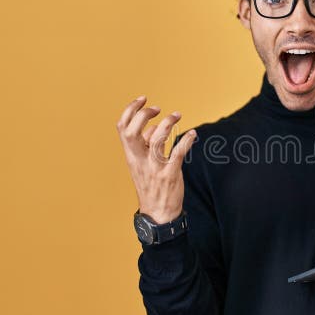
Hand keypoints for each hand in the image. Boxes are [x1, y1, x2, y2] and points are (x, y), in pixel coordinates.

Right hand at [116, 95, 196, 223]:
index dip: (130, 110)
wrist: (158, 214)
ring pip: (156, 140)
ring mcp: (154, 168)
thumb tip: (154, 127)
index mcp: (131, 156)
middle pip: (132, 132)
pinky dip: (186, 140)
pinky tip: (192, 134)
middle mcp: (140, 160)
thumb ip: (146, 145)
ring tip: (177, 115)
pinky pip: (177, 153)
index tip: (143, 99)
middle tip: (157, 109)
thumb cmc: (151, 186)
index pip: (122, 128)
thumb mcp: (142, 165)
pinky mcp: (170, 175)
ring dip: (167, 123)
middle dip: (143, 115)